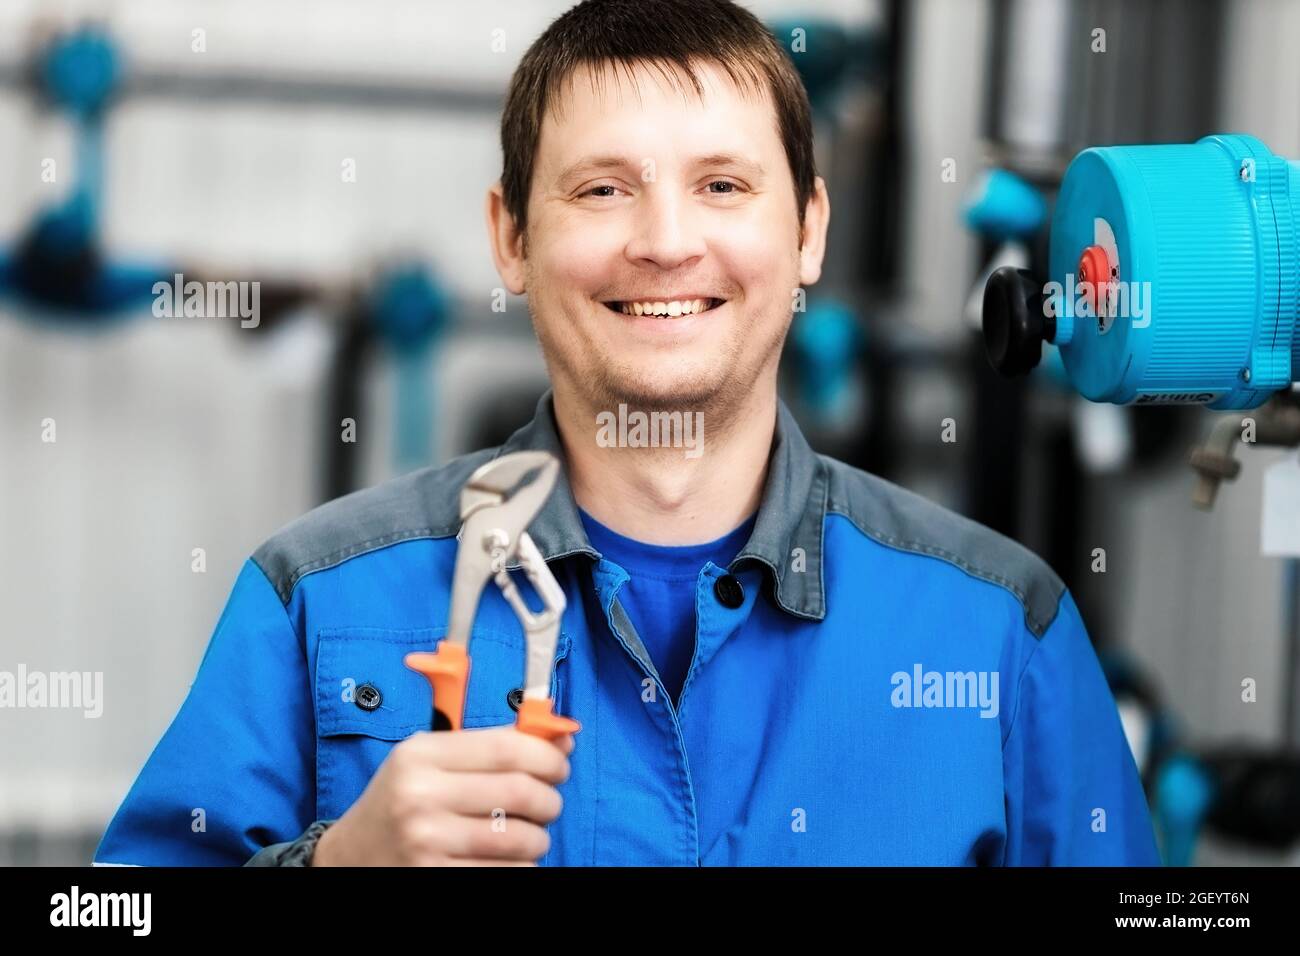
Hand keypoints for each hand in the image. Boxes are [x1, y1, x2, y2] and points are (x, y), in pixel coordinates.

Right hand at [311, 726, 572, 865]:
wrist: (350, 856)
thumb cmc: (403, 800)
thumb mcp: (432, 759)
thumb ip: (494, 743)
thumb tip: (564, 736)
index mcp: (420, 756)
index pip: (506, 748)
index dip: (547, 756)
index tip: (560, 764)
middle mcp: (420, 796)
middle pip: (520, 792)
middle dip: (550, 799)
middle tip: (549, 803)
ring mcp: (427, 842)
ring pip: (521, 838)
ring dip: (539, 837)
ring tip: (529, 834)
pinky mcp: (436, 877)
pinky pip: (510, 872)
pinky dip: (522, 865)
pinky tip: (508, 858)